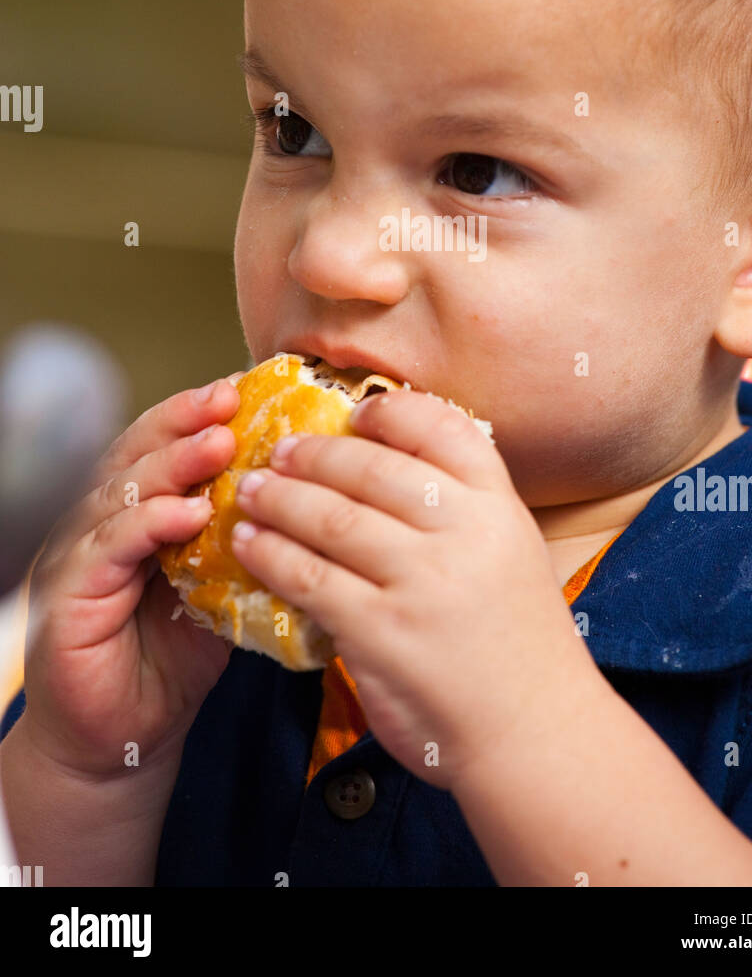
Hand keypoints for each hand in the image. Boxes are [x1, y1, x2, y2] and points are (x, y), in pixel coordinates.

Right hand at [20, 375, 243, 780]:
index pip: (160, 444)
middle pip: (136, 452)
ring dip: (171, 464)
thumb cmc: (172, 657)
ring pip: (121, 492)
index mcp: (136, 509)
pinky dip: (147, 524)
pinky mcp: (70, 596)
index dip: (196, 413)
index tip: (242, 388)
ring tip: (218, 445)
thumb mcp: (220, 582)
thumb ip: (244, 536)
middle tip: (228, 400)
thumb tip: (307, 494)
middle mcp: (100, 521)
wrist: (123, 737)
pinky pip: (107, 548)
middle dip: (183, 421)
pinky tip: (186, 513)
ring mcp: (78, 554)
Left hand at [230, 389, 587, 790]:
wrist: (535, 733)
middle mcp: (465, 533)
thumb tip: (380, 465)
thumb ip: (462, 511)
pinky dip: (272, 555)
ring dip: (282, 498)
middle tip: (280, 450)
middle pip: (373, 468)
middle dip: (316, 454)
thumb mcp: (511, 553)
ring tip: (253, 491)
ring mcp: (423, 582)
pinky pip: (311, 578)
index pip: (442, 428)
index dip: (391, 411)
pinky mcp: (381, 632)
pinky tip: (250, 545)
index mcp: (500, 505)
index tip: (355, 411)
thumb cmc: (518, 643)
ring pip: (332, 518)